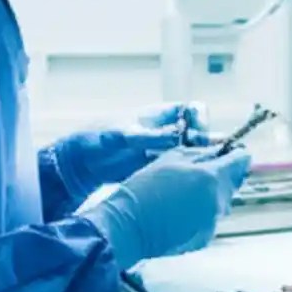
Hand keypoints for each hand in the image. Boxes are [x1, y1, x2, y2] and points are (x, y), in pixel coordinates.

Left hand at [48, 103, 209, 201]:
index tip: (199, 132)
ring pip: (189, 152)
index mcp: (158, 115)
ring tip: (212, 169)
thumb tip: (176, 135)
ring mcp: (161, 150)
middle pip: (195, 133)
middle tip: (213, 154)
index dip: (200, 119)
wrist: (78, 165)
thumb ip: (149, 135)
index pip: (190, 110)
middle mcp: (164, 131)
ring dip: (200, 159)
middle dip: (206, 142)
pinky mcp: (156, 169)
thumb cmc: (96, 140)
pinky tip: (194, 182)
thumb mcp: (122, 136)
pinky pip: (177, 169)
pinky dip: (186, 174)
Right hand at [78, 147, 250, 269]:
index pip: (240, 162)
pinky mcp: (204, 239)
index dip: (237, 154)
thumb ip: (200, 154)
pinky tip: (180, 211)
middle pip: (232, 183)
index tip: (233, 150)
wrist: (128, 227)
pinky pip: (209, 219)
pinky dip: (201, 212)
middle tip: (201, 170)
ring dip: (211, 194)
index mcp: (212, 178)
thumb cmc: (145, 188)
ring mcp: (213, 222)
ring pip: (221, 202)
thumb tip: (218, 151)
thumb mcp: (170, 159)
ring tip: (184, 192)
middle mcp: (218, 202)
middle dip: (222, 175)